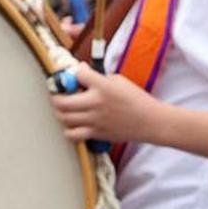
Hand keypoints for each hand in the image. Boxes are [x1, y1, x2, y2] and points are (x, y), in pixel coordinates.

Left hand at [49, 65, 168, 144]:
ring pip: (64, 118)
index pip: (77, 75)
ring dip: (61, 112)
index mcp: (103, 86)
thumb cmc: (137, 100)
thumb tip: (82, 74)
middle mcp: (95, 103)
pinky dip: (69, 130)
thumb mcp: (119, 81)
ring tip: (66, 110)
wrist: (151, 122)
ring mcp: (94, 120)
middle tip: (59, 95)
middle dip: (56, 97)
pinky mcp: (97, 133)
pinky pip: (73, 134)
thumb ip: (99, 78)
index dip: (74, 73)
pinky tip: (74, 125)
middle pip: (61, 101)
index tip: (76, 75)